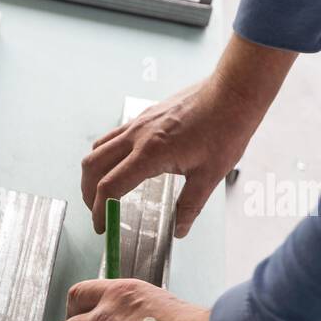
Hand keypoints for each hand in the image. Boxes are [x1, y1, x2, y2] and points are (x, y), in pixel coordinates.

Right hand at [79, 33, 296, 237]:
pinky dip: (106, 154)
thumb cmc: (226, 127)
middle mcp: (137, 136)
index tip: (102, 226)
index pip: (109, 186)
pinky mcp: (144, 115)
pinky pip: (112, 136)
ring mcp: (138, 123)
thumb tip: (179, 229)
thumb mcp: (210, 175)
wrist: (233, 91)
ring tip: (101, 189)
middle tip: (97, 211)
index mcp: (150, 154)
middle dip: (87, 192)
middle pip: (92, 166)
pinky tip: (121, 164)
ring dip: (93, 172)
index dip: (100, 210)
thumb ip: (190, 205)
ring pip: (98, 148)